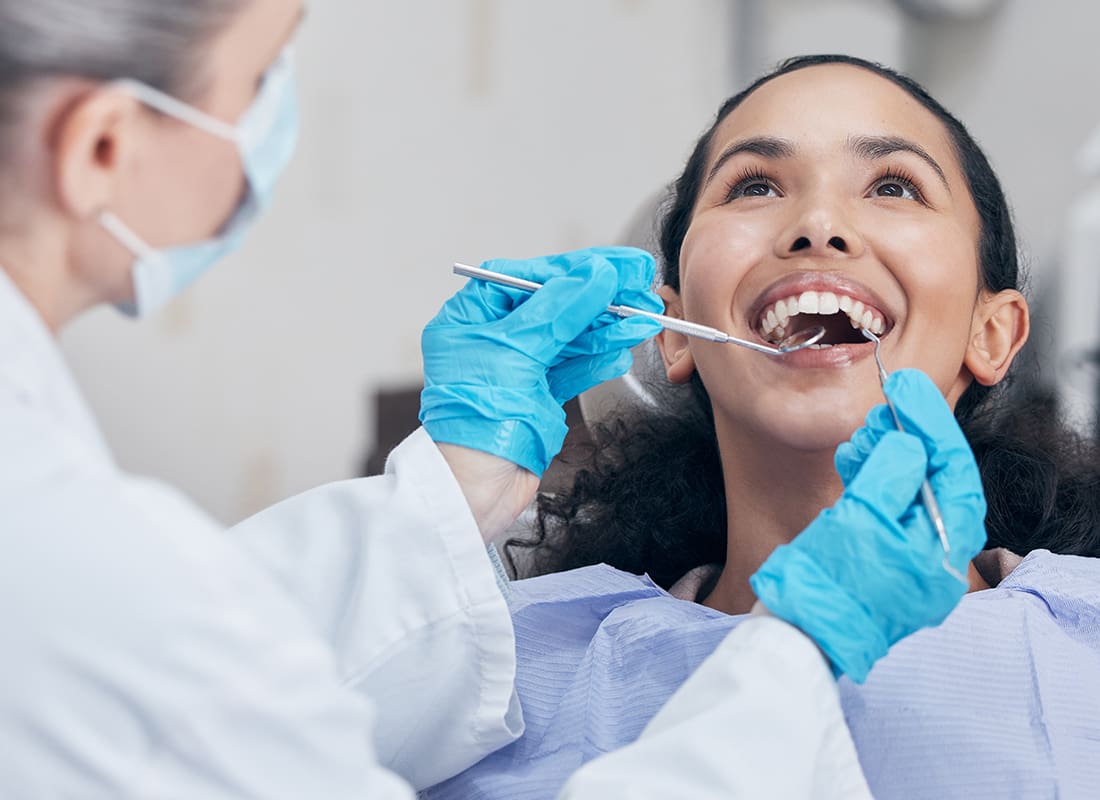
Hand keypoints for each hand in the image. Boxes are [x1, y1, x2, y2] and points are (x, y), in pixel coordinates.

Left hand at [420, 247, 661, 523]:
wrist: (477, 489)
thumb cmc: (476, 421)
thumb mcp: (518, 349)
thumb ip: (560, 309)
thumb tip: (596, 274)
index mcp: (468, 319)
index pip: (526, 280)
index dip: (572, 270)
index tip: (612, 264)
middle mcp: (490, 341)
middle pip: (553, 307)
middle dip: (597, 300)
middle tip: (639, 288)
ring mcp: (515, 369)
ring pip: (568, 338)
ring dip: (605, 328)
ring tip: (642, 319)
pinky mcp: (535, 396)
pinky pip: (571, 369)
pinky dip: (596, 359)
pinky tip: (620, 350)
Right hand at [749, 369, 986, 682]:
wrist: (796, 634)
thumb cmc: (831, 586)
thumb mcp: (863, 522)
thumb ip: (892, 477)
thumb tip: (909, 443)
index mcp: (943, 550)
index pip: (953, 473)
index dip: (931, 425)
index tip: (907, 388)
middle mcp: (931, 553)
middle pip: (932, 478)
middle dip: (908, 437)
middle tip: (882, 406)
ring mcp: (902, 554)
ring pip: (906, 487)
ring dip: (886, 452)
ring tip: (861, 434)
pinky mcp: (875, 552)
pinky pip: (883, 503)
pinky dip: (869, 474)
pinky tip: (851, 457)